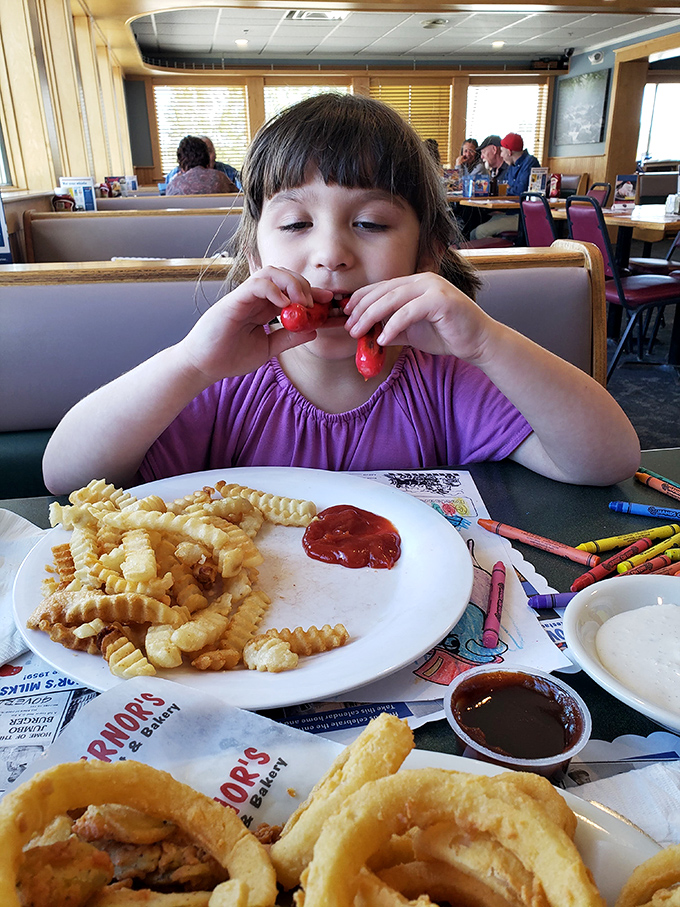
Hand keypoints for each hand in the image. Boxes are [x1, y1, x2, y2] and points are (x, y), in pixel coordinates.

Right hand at [178, 267, 332, 383]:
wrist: (204, 366)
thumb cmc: (230, 357)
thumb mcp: (267, 349)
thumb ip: (288, 338)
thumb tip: (313, 330)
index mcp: (263, 307)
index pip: (290, 290)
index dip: (311, 292)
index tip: (329, 301)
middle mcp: (255, 298)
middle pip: (284, 275)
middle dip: (305, 285)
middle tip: (317, 302)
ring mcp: (244, 297)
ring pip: (271, 272)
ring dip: (291, 283)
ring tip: (302, 302)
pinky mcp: (234, 301)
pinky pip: (256, 284)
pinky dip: (274, 289)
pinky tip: (284, 305)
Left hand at [344, 272, 492, 362]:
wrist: (478, 342)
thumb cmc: (446, 335)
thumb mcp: (411, 332)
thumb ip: (391, 328)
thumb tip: (367, 333)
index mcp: (415, 283)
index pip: (381, 287)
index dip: (361, 299)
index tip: (346, 314)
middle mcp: (423, 280)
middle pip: (383, 291)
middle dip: (362, 309)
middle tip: (348, 326)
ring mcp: (433, 287)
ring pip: (393, 299)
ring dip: (371, 316)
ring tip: (358, 333)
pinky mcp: (441, 300)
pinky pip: (409, 312)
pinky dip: (393, 325)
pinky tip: (382, 339)